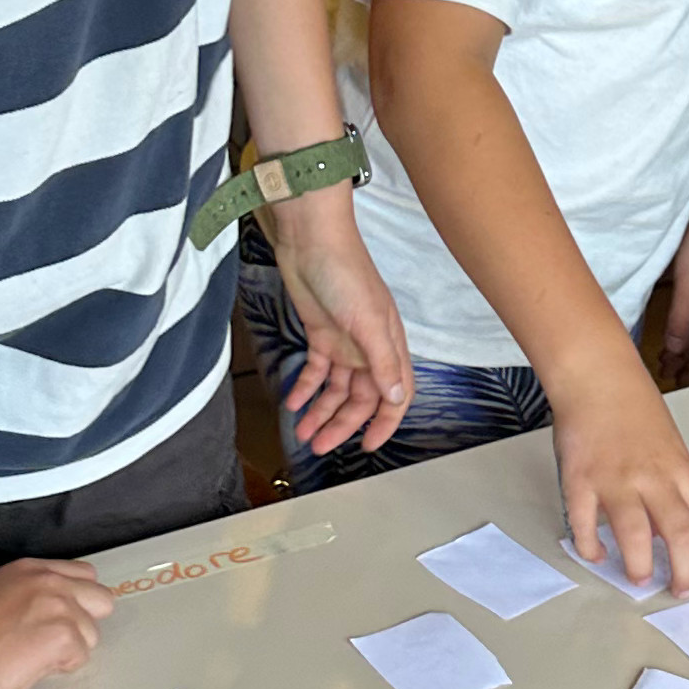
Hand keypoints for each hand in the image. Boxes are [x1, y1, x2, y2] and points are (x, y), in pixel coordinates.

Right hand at [0, 557, 114, 688]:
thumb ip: (22, 597)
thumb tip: (38, 616)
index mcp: (29, 571)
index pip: (83, 577)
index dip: (72, 604)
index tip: (53, 622)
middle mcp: (49, 582)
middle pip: (100, 600)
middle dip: (80, 624)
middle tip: (45, 644)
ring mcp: (58, 606)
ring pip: (92, 633)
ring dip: (68, 651)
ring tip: (26, 660)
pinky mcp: (61, 635)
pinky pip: (80, 658)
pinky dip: (58, 669)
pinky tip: (26, 670)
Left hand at [266, 187, 413, 457]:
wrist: (312, 240)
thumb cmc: (346, 273)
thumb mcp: (367, 323)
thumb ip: (382, 363)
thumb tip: (396, 398)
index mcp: (388, 346)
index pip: (394, 394)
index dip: (384, 423)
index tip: (368, 447)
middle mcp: (368, 348)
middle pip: (359, 398)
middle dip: (341, 424)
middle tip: (319, 446)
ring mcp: (344, 341)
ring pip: (335, 389)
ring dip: (320, 411)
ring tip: (301, 432)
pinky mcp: (319, 333)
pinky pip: (315, 370)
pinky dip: (305, 388)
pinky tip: (293, 402)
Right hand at [550, 350, 688, 596]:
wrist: (597, 376)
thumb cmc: (635, 409)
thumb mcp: (669, 446)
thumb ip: (674, 487)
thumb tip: (670, 533)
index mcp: (680, 469)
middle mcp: (653, 477)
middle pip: (679, 533)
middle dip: (683, 571)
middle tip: (677, 589)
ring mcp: (616, 479)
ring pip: (635, 534)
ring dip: (639, 565)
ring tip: (638, 578)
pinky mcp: (580, 479)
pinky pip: (584, 523)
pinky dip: (590, 546)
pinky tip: (595, 554)